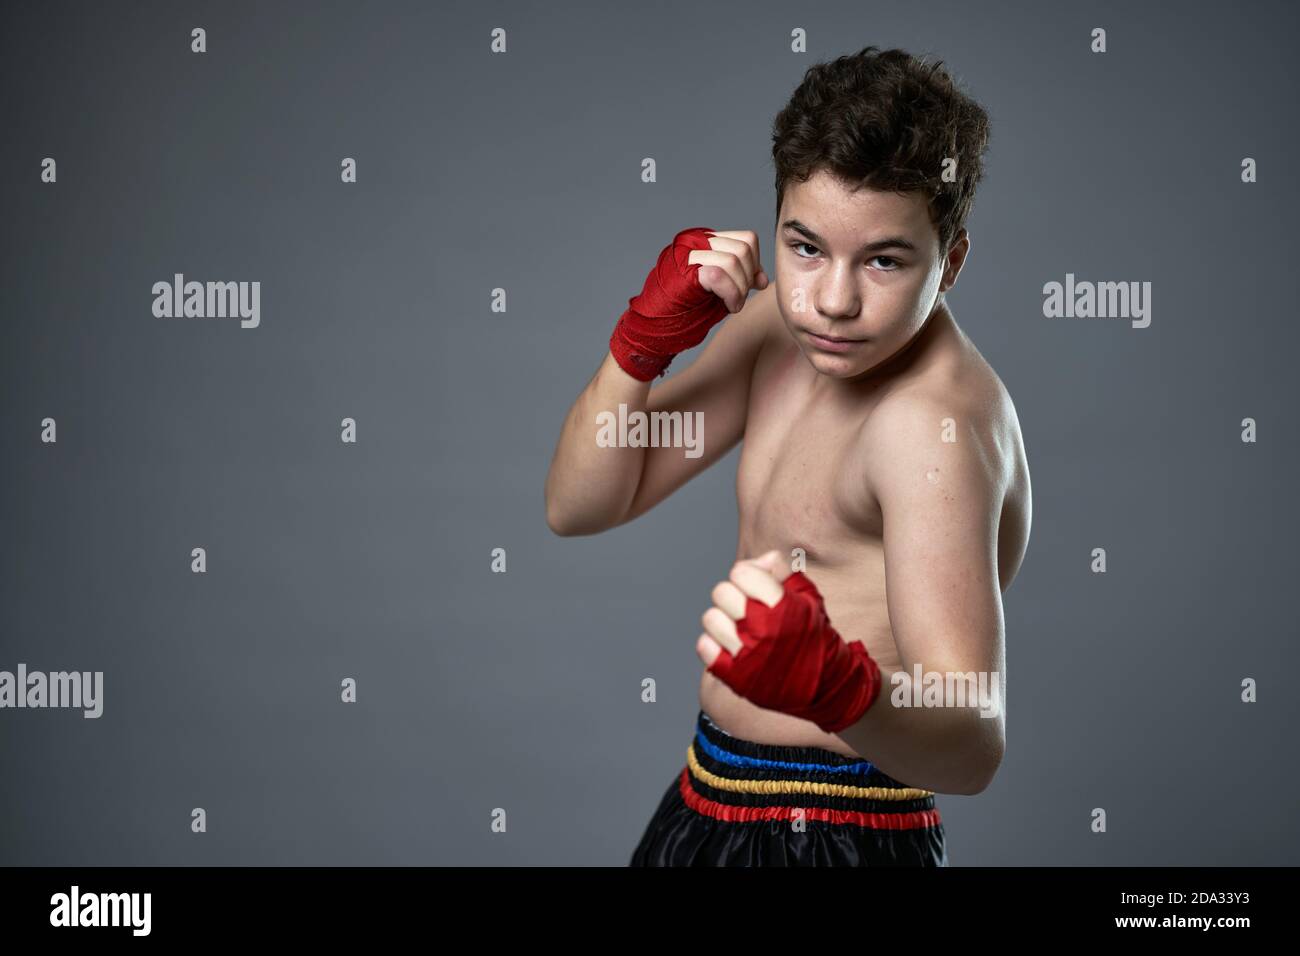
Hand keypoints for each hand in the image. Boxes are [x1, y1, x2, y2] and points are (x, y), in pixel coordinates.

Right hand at [690, 229, 768, 314]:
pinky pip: (718, 275)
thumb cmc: (687, 309)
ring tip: (732, 303)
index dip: (754, 263)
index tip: (749, 284)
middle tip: (738, 297)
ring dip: (739, 289)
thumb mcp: (721, 291)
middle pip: (743, 249)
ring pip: (733, 261)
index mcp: (708, 243)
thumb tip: (763, 279)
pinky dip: (731, 293)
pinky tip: (728, 306)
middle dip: (748, 278)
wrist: (657, 324)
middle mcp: (698, 243)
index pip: (746, 239)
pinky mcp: (685, 271)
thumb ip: (741, 279)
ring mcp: (690, 255)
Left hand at [696, 550, 881, 734]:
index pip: (741, 572)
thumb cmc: (814, 635)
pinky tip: (730, 645)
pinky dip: (714, 644)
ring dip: (723, 620)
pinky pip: (704, 646)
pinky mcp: (734, 676)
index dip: (747, 576)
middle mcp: (763, 628)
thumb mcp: (808, 596)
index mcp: (782, 606)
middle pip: (721, 592)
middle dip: (733, 595)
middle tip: (747, 608)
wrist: (825, 685)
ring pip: (711, 618)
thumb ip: (781, 570)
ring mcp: (747, 654)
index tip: (756, 587)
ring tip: (739, 628)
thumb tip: (758, 561)